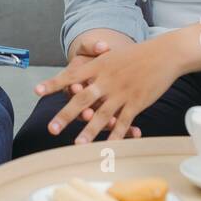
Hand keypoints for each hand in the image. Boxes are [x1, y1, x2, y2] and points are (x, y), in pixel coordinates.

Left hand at [35, 36, 179, 143]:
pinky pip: (124, 121)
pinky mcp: (137, 102)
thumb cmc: (135, 55)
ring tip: (77, 144)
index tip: (37, 91)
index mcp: (98, 66)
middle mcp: (107, 80)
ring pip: (103, 114)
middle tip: (51, 129)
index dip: (53, 84)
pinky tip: (109, 146)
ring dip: (89, 131)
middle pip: (83, 100)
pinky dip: (117, 135)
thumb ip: (95, 69)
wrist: (163, 54)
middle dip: (66, 116)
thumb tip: (77, 81)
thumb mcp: (111, 56)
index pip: (71, 75)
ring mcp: (122, 92)